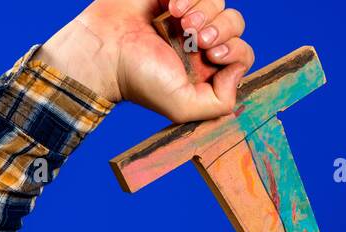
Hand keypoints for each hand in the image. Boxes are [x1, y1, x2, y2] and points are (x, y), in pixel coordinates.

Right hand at [38, 0, 254, 121]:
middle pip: (235, 22)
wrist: (103, 52)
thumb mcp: (183, 106)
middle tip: (195, 38)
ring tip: (179, 19)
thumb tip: (236, 71)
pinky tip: (170, 6)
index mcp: (207, 67)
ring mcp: (186, 14)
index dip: (235, 50)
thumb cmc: (139, 81)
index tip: (210, 56)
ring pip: (218, 0)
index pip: (242, 52)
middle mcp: (199, 40)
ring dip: (204, 8)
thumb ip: (220, 102)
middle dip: (221, 28)